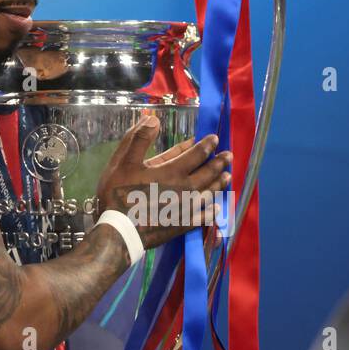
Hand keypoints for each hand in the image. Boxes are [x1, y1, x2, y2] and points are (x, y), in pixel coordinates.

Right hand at [94, 116, 232, 249]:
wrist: (119, 230)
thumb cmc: (119, 194)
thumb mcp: (123, 161)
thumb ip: (139, 139)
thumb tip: (153, 118)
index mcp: (172, 171)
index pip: (196, 154)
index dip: (207, 145)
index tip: (215, 139)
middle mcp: (184, 188)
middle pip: (207, 173)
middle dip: (219, 163)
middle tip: (229, 156)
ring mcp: (185, 208)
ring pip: (208, 193)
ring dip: (218, 184)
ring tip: (227, 177)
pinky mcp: (182, 225)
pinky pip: (202, 218)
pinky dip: (211, 212)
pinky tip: (216, 209)